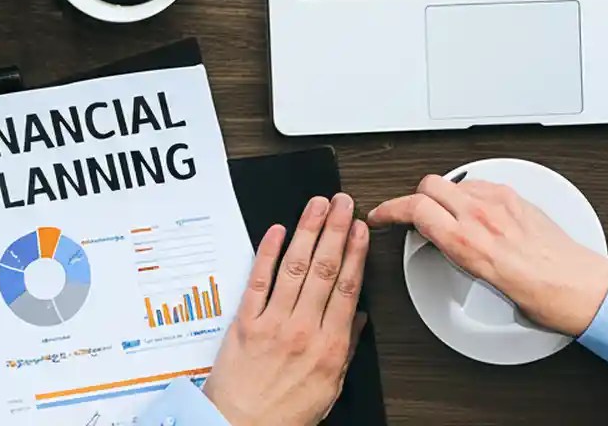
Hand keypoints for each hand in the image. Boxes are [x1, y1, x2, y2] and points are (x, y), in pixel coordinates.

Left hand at [204, 194, 369, 425]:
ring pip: (295, 266)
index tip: (361, 229)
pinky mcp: (245, 321)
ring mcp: (273, 322)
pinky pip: (258, 279)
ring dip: (308, 231)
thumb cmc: (283, 415)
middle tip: (343, 203)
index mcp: (329, 346)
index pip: (348, 287)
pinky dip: (267, 252)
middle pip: (325, 269)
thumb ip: (344, 348)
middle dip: (336, 230)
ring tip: (317, 206)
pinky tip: (276, 231)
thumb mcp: (329, 388)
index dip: (356, 252)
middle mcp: (303, 329)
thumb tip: (357, 318)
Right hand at [368, 176, 607, 335]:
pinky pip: (482, 184)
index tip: (382, 214)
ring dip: (443, 193)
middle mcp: (482, 216)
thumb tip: (446, 245)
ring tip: (446, 212)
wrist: (583, 289)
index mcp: (468, 242)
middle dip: (413, 197)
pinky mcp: (519, 199)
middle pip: (429, 185)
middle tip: (410, 212)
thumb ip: (460, 254)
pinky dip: (470, 192)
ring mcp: (502, 203)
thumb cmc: (543, 296)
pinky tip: (475, 209)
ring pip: (455, 181)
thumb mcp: (483, 283)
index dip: (389, 209)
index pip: (415, 208)